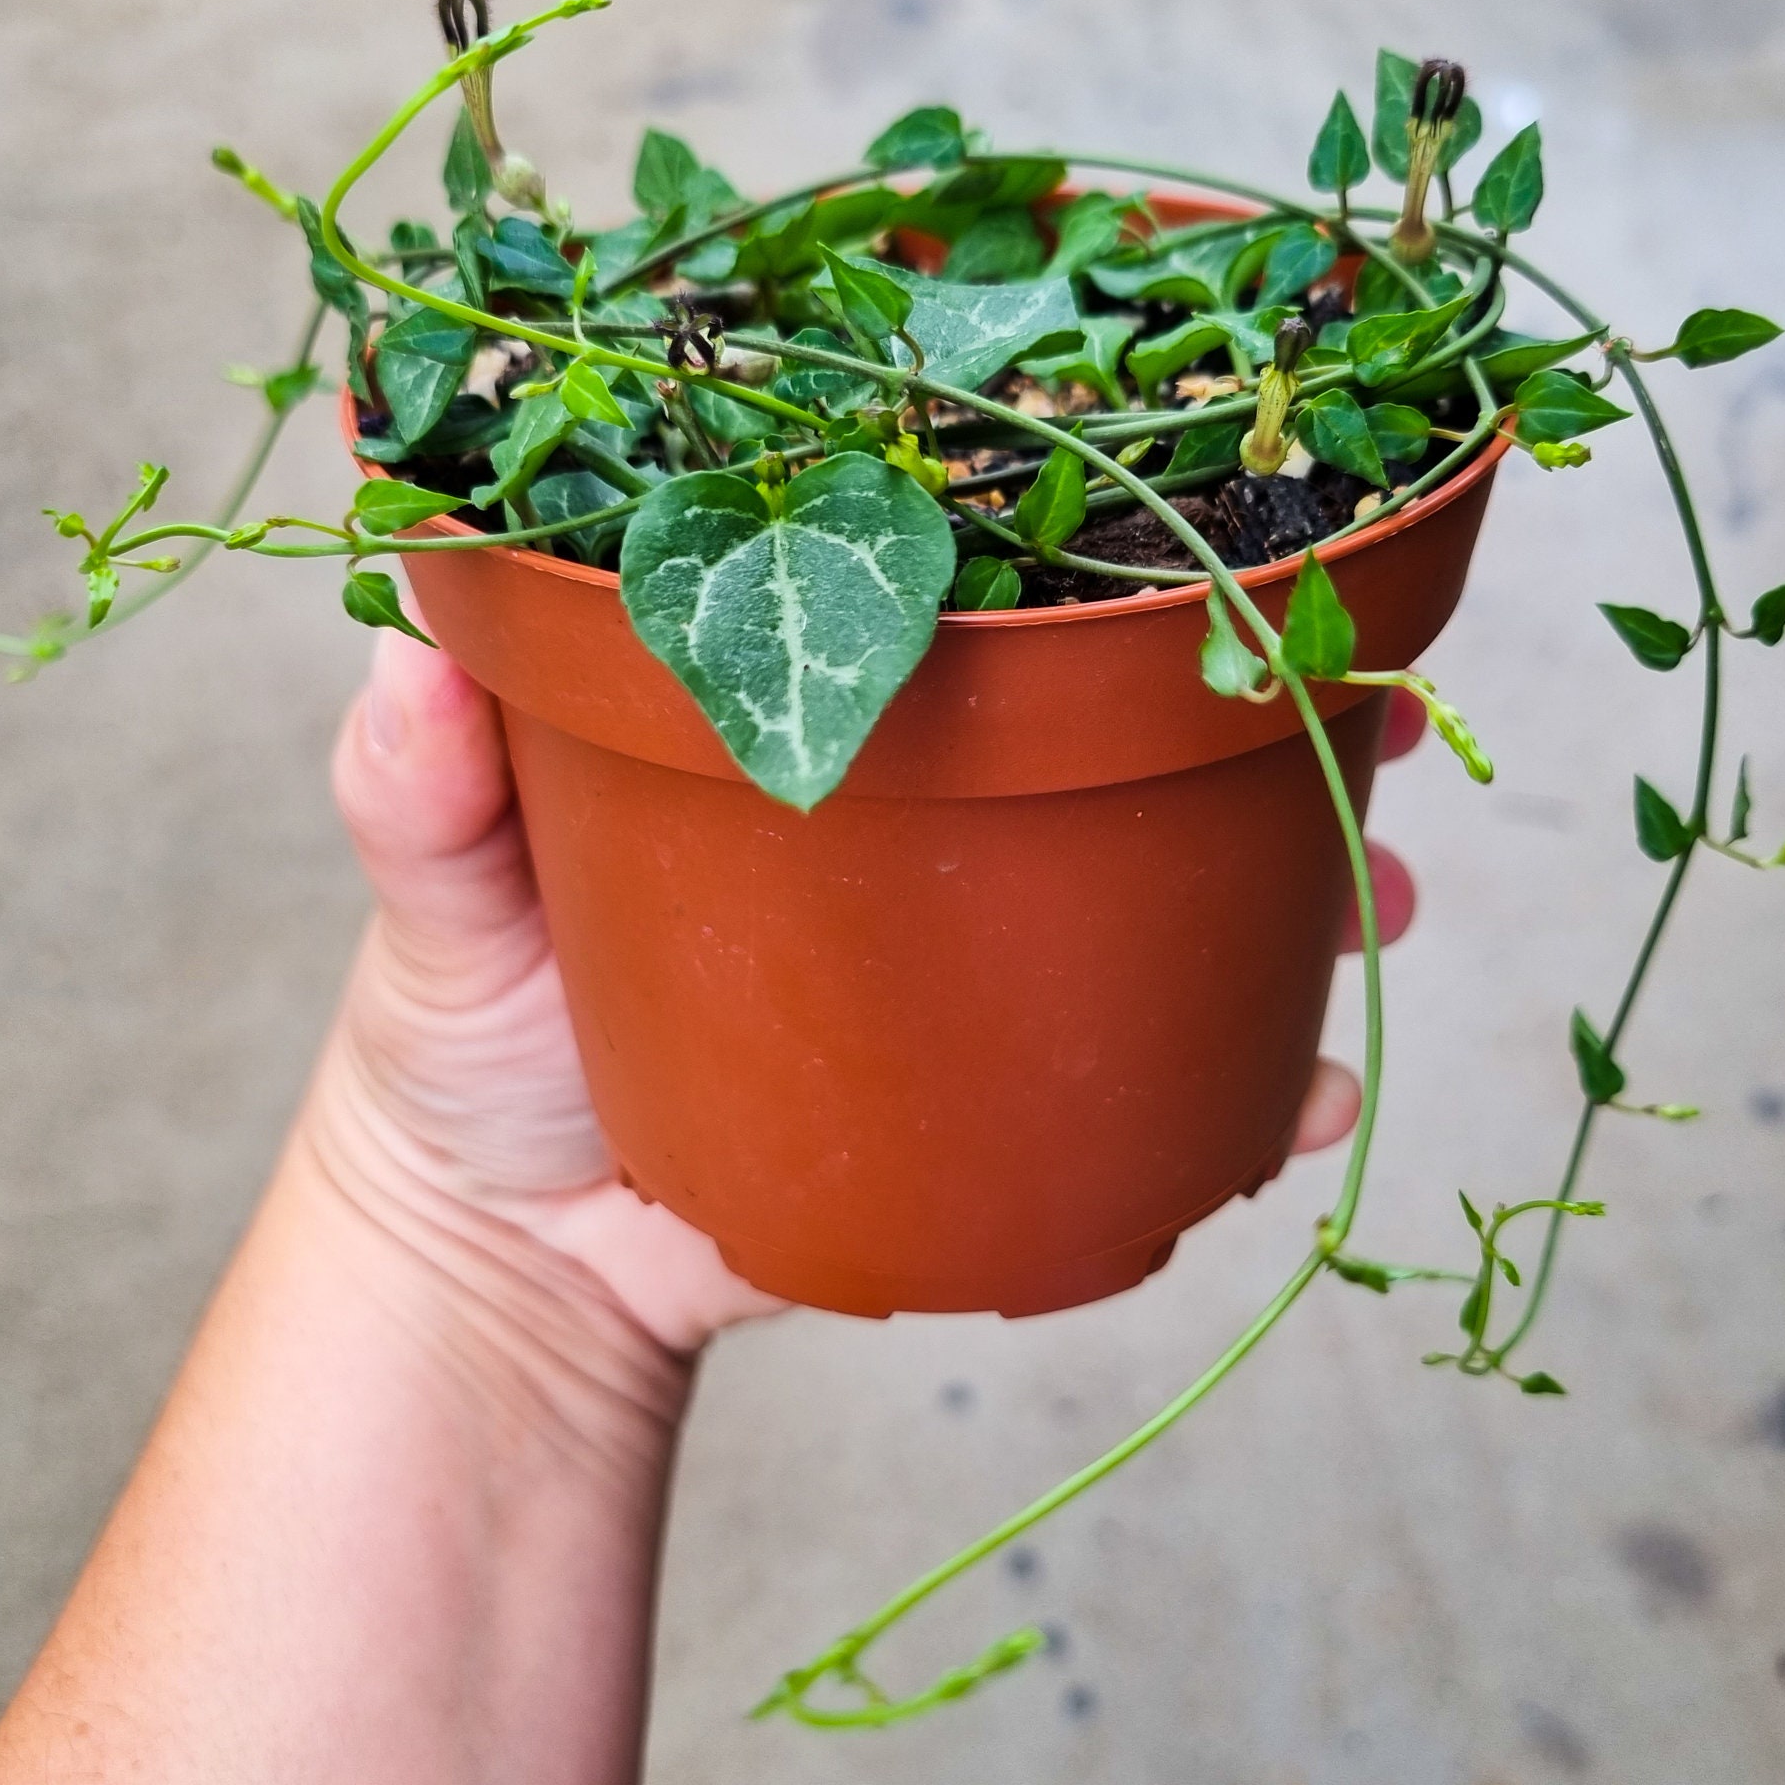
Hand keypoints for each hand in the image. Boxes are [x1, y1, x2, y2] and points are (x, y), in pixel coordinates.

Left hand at [312, 632, 1421, 1355]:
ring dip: (1304, 894)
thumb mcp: (439, 891)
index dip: (1106, 571)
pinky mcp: (992, 1124)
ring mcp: (976, 980)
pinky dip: (1244, 1105)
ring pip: (1177, 916)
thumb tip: (409, 620)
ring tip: (1375, 895)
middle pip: (1134, 757)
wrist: (506, 1261)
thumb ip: (422, 776)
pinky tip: (1310, 1101)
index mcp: (818, 733)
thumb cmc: (465, 1039)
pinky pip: (1148, 1107)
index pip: (987, 620)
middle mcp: (929, 836)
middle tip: (1364, 712)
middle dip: (1272, 720)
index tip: (1210, 522)